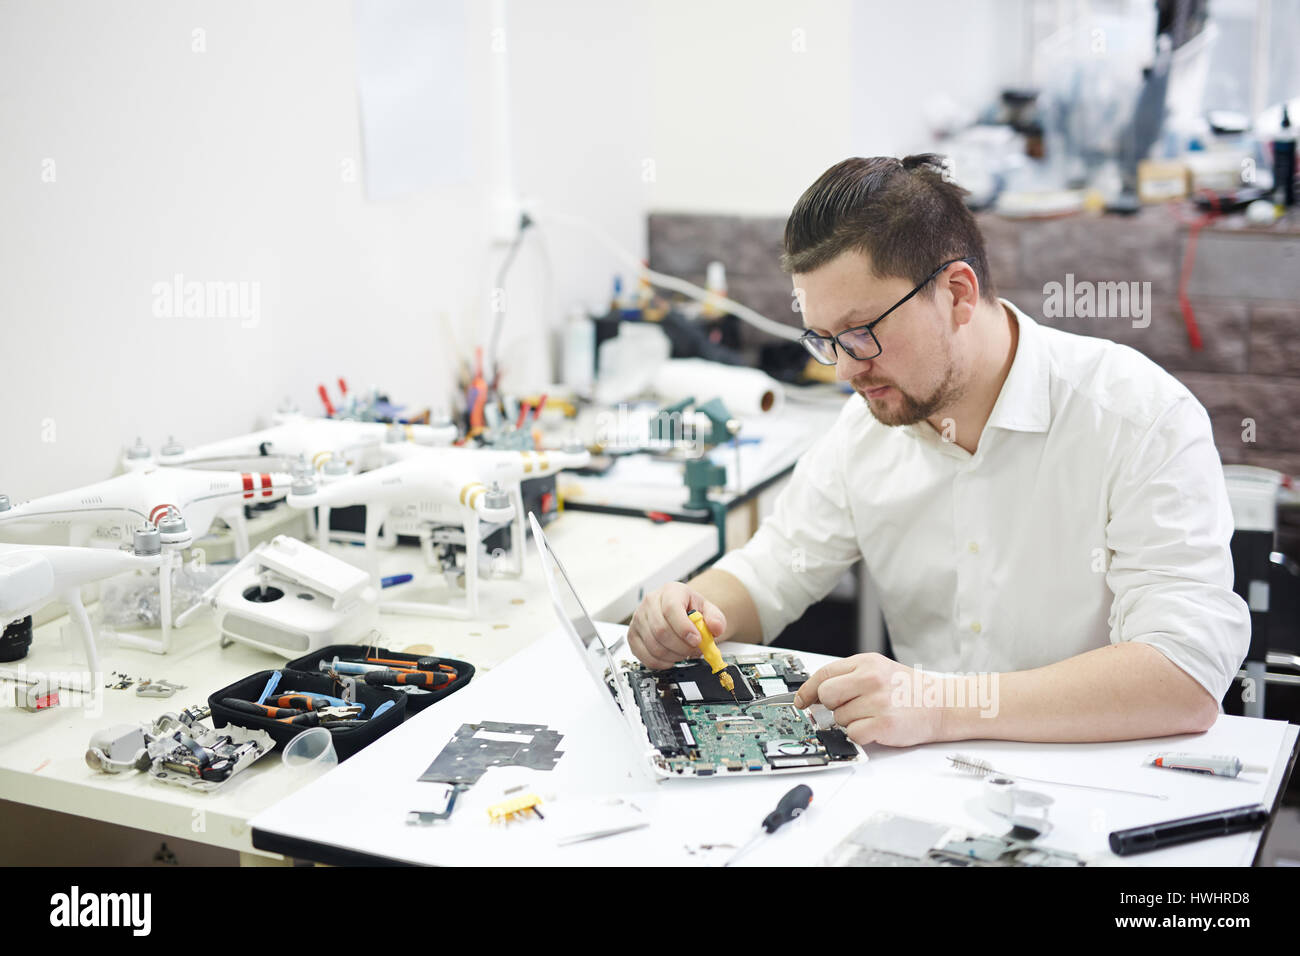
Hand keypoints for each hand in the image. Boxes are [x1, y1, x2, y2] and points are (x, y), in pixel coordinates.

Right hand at [627, 582, 726, 669]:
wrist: (680, 611)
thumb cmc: (691, 610)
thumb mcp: (709, 610)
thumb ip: (716, 619)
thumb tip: (715, 628)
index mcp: (670, 591)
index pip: (671, 608)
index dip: (684, 628)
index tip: (697, 640)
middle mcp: (651, 602)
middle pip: (661, 630)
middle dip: (682, 647)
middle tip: (695, 650)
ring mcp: (639, 619)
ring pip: (653, 645)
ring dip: (673, 656)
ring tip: (685, 653)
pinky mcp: (633, 635)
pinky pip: (644, 655)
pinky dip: (660, 662)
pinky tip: (671, 658)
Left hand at [792, 653, 944, 747]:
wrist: (943, 705)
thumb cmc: (911, 690)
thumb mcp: (880, 670)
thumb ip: (851, 676)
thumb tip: (817, 692)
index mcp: (867, 663)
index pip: (824, 674)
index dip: (807, 690)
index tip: (801, 701)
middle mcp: (870, 679)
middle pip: (826, 696)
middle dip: (832, 706)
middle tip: (848, 708)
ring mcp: (877, 701)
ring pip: (839, 718)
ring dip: (850, 722)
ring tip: (872, 716)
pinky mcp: (883, 723)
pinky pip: (853, 734)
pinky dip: (860, 736)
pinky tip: (875, 727)